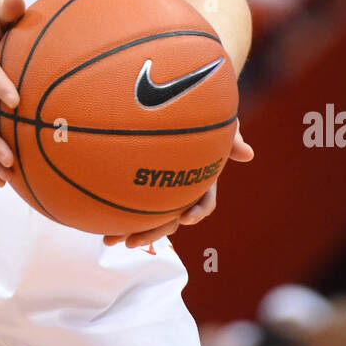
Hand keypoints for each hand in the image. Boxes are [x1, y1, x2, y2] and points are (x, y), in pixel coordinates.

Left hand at [102, 121, 253, 248]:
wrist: (180, 102)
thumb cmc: (205, 115)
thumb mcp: (222, 124)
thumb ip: (231, 139)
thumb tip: (249, 155)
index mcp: (203, 180)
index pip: (205, 202)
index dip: (197, 212)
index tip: (186, 217)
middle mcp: (183, 190)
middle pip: (170, 219)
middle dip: (152, 233)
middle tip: (131, 243)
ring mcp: (164, 189)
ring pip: (148, 216)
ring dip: (129, 230)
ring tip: (109, 241)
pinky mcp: (144, 184)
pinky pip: (131, 201)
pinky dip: (117, 211)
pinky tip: (97, 219)